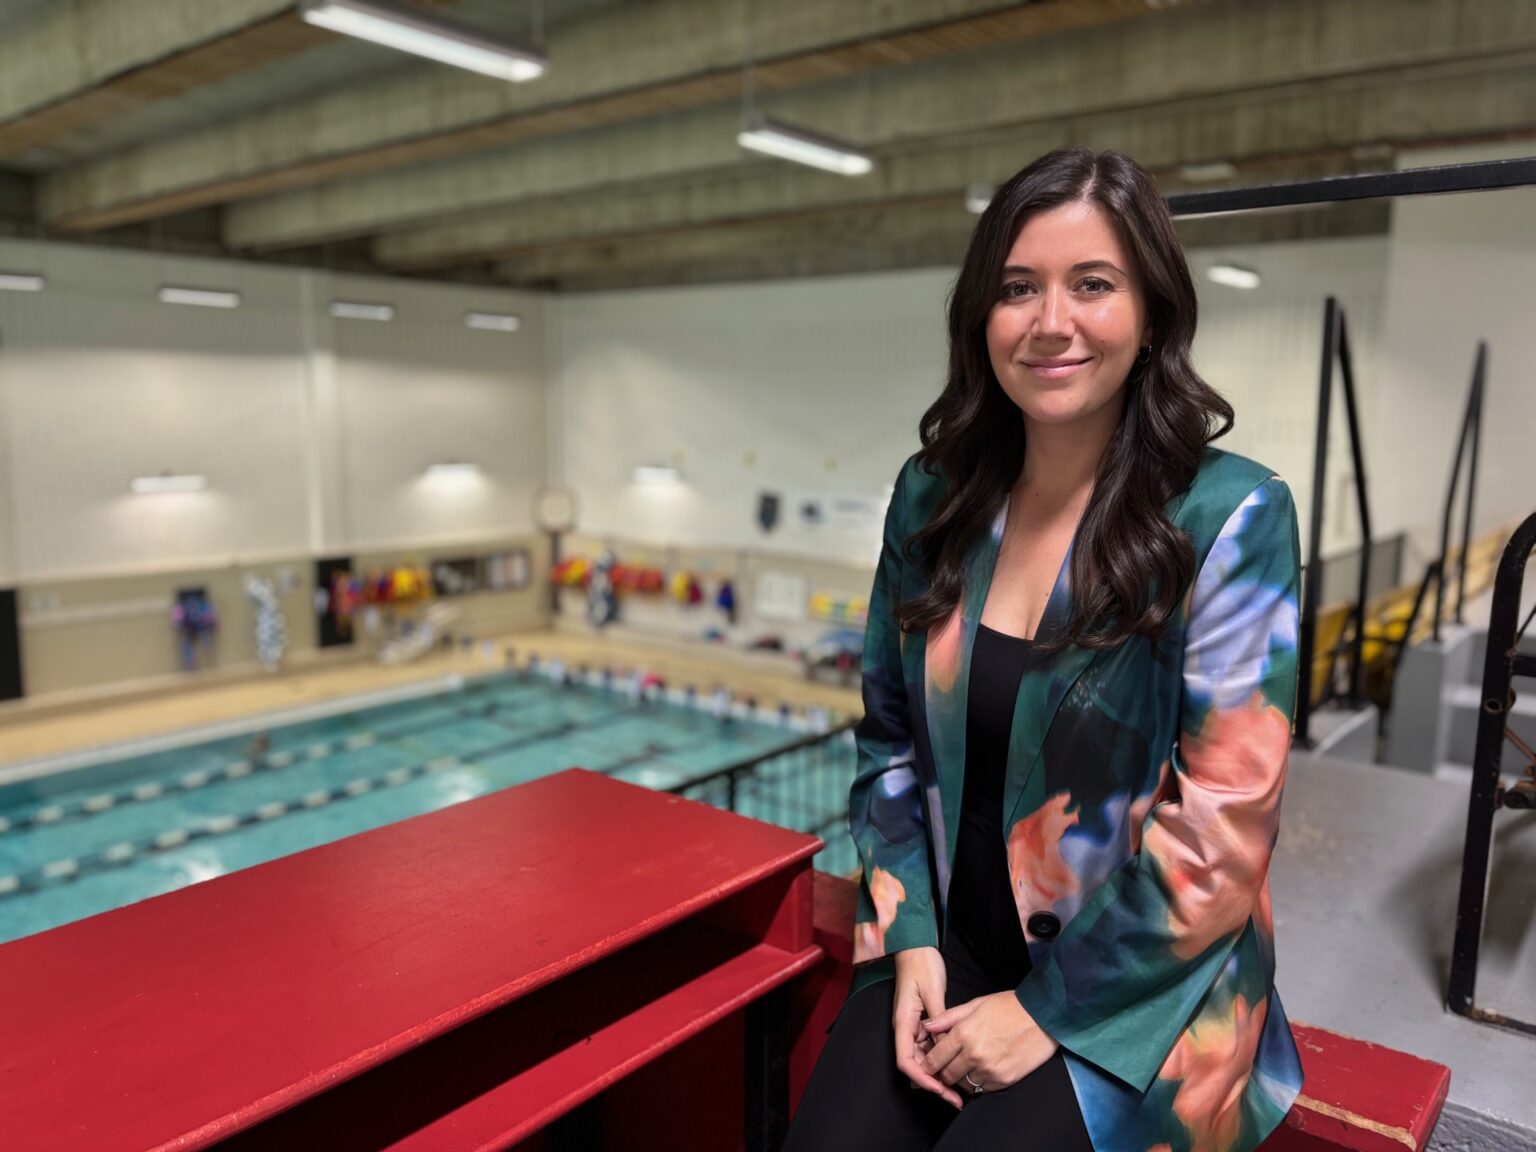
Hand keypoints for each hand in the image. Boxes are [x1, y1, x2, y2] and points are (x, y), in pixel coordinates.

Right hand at [891, 946, 963, 1108]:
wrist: (916, 947)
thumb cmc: (922, 965)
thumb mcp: (933, 991)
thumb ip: (939, 1021)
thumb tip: (945, 1046)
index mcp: (903, 1022)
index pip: (906, 1061)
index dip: (923, 1079)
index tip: (941, 1089)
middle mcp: (905, 1028)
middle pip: (916, 1065)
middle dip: (934, 1084)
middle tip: (956, 1099)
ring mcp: (913, 1026)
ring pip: (924, 1059)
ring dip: (939, 1074)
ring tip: (960, 1090)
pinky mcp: (922, 1022)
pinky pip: (930, 1047)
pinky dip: (942, 1059)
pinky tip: (957, 1066)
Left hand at [921, 991, 1057, 1096]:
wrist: (1042, 1016)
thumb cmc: (1009, 1006)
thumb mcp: (975, 1004)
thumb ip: (948, 1017)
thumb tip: (926, 1026)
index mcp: (964, 1033)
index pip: (935, 1058)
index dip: (928, 1064)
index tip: (928, 1064)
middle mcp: (974, 1054)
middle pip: (947, 1075)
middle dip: (943, 1072)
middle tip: (947, 1067)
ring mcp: (990, 1069)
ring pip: (964, 1084)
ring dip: (962, 1078)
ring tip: (968, 1066)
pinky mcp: (1004, 1079)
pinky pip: (982, 1089)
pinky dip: (980, 1082)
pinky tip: (984, 1069)